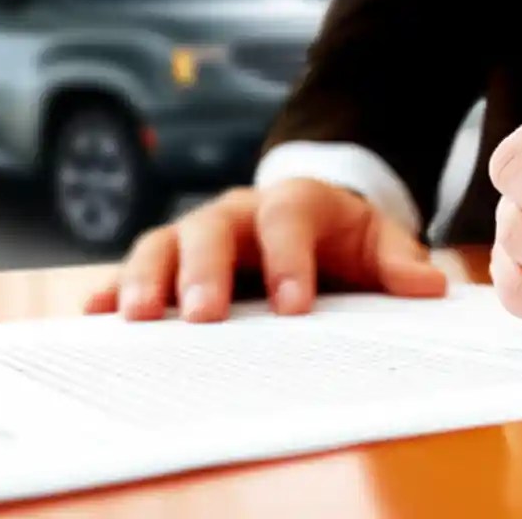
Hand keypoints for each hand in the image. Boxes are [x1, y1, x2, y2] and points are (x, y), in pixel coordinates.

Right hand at [84, 179, 446, 320]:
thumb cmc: (343, 236)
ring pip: (162, 243)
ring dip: (147, 278)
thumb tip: (428, 287)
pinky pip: (134, 270)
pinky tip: (93, 317)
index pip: (286, 221)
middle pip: (211, 229)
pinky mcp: (170, 261)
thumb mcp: (380, 240)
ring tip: (137, 318)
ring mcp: (196, 234)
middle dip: (204, 270)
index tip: (294, 306)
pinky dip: (112, 290)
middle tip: (202, 314)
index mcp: (292, 202)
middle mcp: (235, 213)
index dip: (289, 259)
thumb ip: (399, 260)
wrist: (308, 218)